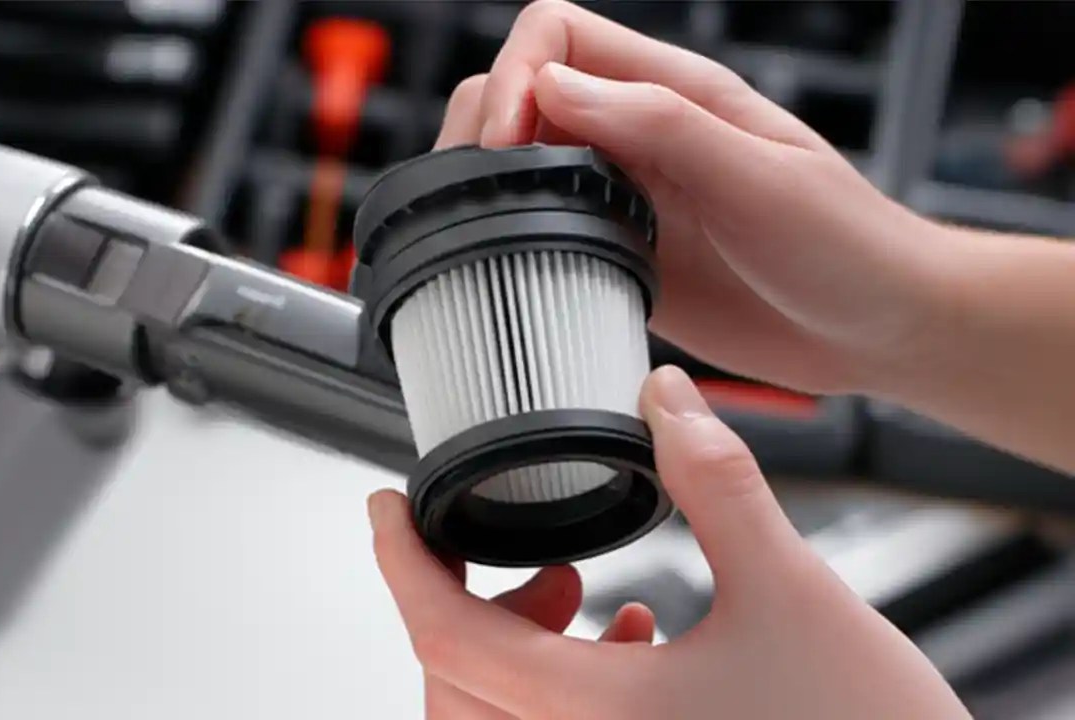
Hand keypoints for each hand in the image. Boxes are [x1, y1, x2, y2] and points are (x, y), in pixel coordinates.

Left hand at [369, 367, 969, 718]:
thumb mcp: (792, 590)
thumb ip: (716, 482)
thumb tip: (664, 398)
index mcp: (591, 718)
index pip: (441, 633)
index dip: (399, 561)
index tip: (385, 509)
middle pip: (453, 682)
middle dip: (466, 602)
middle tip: (509, 550)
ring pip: (498, 713)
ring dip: (515, 644)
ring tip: (578, 590)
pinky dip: (566, 681)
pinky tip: (639, 638)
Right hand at [435, 0, 959, 395]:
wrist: (877, 329)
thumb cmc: (846, 244)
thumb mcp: (760, 176)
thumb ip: (663, 124)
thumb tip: (556, 87)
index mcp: (675, 93)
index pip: (558, 35)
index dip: (517, 75)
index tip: (508, 141)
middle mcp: (641, 136)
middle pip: (524, 92)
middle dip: (485, 127)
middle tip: (484, 189)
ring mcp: (627, 196)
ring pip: (523, 162)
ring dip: (493, 183)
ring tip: (491, 226)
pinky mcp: (622, 256)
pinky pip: (545, 232)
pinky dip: (516, 239)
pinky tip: (522, 267)